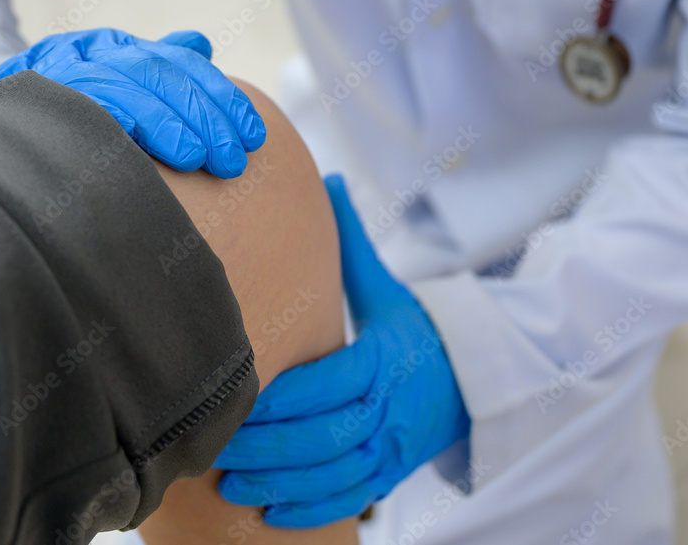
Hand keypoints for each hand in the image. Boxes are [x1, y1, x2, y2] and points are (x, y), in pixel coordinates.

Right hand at [0, 28, 265, 177]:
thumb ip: (155, 72)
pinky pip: (99, 105)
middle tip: (233, 161)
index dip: (222, 98)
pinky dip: (136, 125)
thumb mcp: (110, 95)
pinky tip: (167, 158)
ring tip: (203, 160)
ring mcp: (63, 69)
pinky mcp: (42, 94)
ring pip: (134, 86)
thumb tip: (200, 42)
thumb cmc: (58, 129)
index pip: (181, 63)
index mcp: (112, 47)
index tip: (254, 137)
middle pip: (162, 71)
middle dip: (207, 115)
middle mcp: (88, 49)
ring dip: (175, 124)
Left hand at [214, 174, 470, 526]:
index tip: (240, 398)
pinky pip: (353, 498)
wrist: (472, 379)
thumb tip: (328, 177)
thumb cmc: (414, 331)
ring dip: (283, 483)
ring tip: (232, 484)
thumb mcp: (386, 288)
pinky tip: (271, 513)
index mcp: (385, 359)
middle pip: (329, 434)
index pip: (333, 383)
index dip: (285, 398)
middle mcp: (392, 408)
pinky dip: (313, 509)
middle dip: (270, 446)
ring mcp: (395, 446)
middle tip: (216, 445)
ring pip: (338, 472)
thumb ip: (353, 242)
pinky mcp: (392, 473)